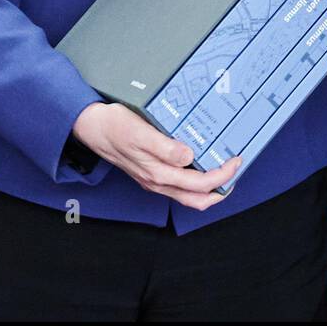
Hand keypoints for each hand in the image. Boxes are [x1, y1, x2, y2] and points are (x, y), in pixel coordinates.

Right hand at [72, 102, 240, 210]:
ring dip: (209, 187)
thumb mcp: (140, 132)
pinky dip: (195, 181)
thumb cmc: (115, 127)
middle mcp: (157, 182)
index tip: (236, 161)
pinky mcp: (151, 173)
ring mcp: (154, 180)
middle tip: (235, 168)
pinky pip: (179, 186)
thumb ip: (164, 147)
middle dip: (221, 188)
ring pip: (188, 195)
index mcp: (158, 174)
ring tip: (224, 169)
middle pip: (196, 198)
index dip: (222, 177)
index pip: (199, 185)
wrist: (91, 127)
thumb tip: (189, 158)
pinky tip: (201, 164)